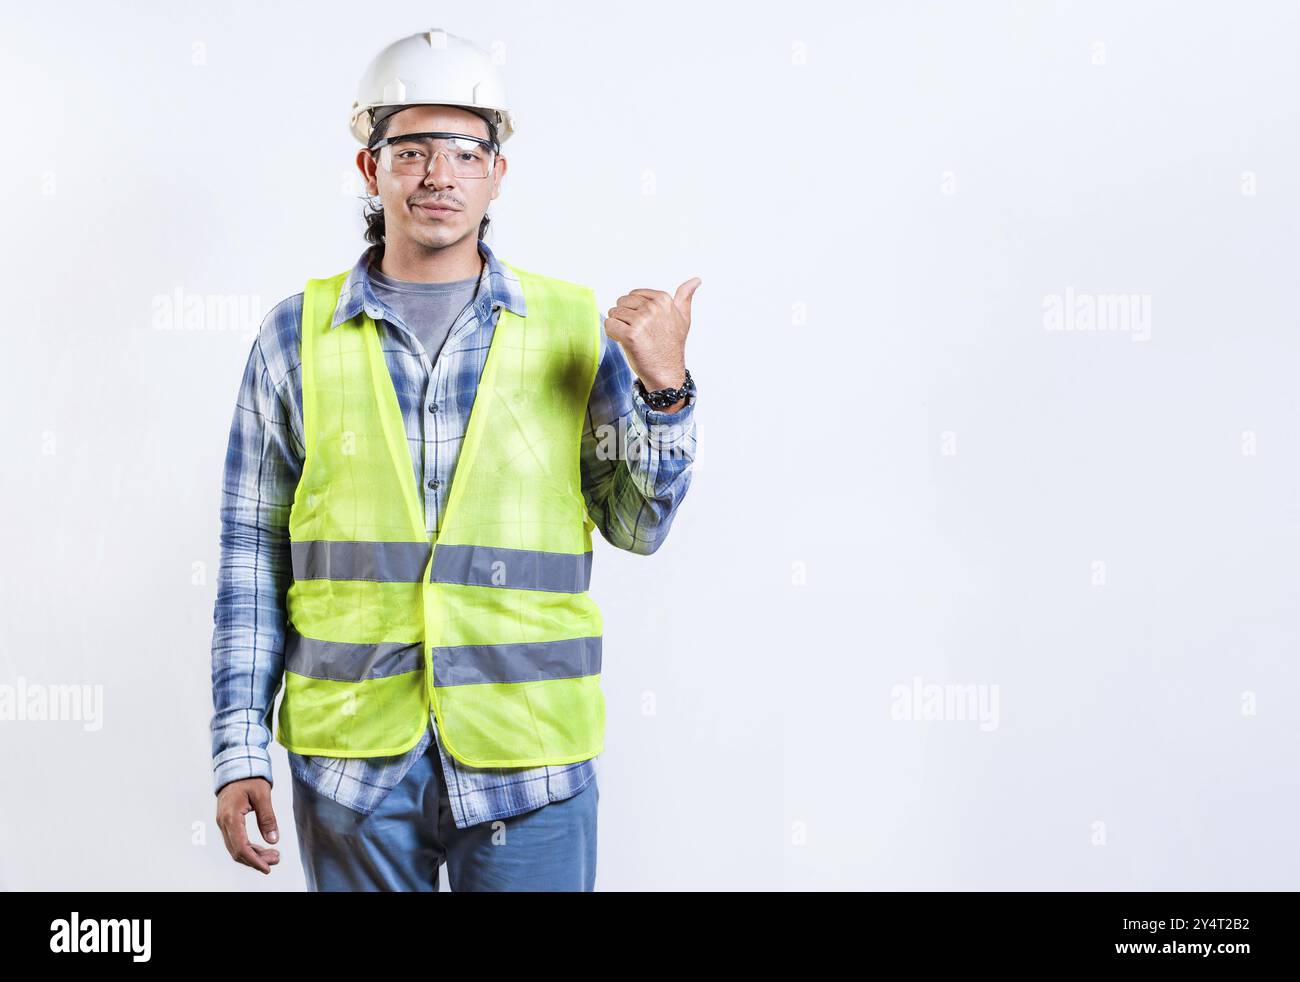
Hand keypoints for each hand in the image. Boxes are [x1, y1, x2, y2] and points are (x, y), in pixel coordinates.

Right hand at [216, 777, 280, 874]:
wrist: (236, 766)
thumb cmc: (249, 778)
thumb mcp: (263, 794)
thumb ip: (267, 817)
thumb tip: (273, 839)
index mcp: (231, 816)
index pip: (240, 846)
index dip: (254, 860)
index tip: (267, 868)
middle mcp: (223, 822)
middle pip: (237, 850)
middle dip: (256, 859)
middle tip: (276, 859)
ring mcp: (223, 823)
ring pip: (236, 847)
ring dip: (253, 855)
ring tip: (273, 856)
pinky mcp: (227, 822)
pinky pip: (236, 840)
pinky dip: (248, 847)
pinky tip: (262, 849)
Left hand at [605, 277, 700, 391]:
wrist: (666, 372)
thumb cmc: (672, 345)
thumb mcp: (683, 317)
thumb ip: (685, 296)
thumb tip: (696, 280)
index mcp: (663, 299)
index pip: (633, 295)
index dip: (635, 311)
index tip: (646, 325)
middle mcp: (653, 307)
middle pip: (621, 302)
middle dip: (625, 317)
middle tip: (639, 333)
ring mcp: (641, 320)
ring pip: (613, 314)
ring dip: (619, 327)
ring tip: (633, 338)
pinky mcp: (630, 335)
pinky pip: (609, 325)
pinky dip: (613, 334)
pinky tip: (625, 342)